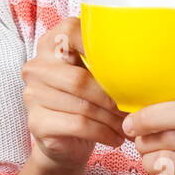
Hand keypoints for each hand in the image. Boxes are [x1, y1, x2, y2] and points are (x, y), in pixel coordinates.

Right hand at [21, 17, 126, 172]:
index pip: (72, 33)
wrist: (66, 140)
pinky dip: (103, 133)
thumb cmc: (85, 100)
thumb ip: (106, 61)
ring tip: (128, 125)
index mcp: (50, 44)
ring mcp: (32, 95)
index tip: (125, 66)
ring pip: (82, 105)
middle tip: (131, 108)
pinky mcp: (37, 122)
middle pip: (79, 80)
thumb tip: (142, 62)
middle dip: (111, 97)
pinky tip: (115, 137)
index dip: (100, 48)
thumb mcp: (95, 74)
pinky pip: (78, 125)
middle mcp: (36, 67)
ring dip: (111, 118)